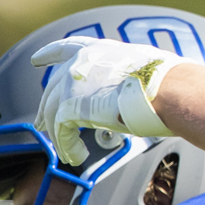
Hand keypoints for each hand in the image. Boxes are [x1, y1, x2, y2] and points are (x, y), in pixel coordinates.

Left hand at [32, 37, 191, 163]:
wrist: (167, 89)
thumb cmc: (168, 82)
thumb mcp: (143, 69)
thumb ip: (129, 77)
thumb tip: (138, 91)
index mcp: (99, 51)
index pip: (66, 48)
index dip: (49, 54)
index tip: (36, 60)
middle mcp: (80, 63)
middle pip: (53, 88)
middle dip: (45, 109)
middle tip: (42, 125)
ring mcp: (72, 83)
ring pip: (52, 113)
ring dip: (59, 135)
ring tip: (68, 152)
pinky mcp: (71, 106)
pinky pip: (61, 131)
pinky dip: (67, 146)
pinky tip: (76, 155)